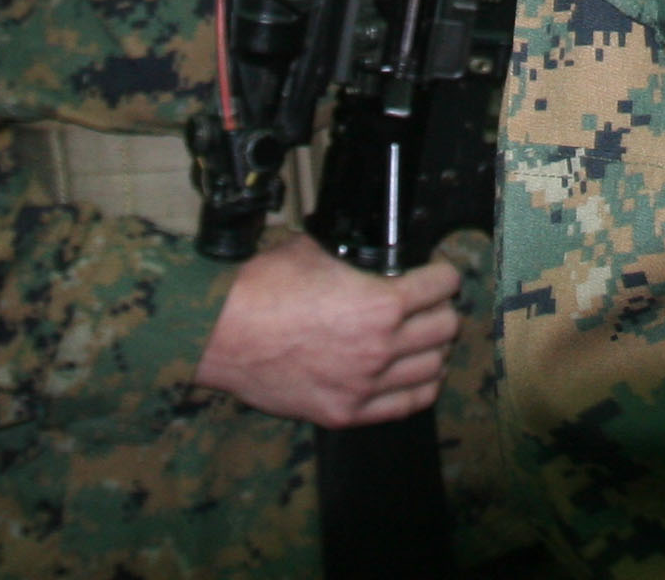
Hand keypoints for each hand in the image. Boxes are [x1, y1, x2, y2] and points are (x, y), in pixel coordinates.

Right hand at [194, 232, 461, 425]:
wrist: (220, 332)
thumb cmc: (260, 288)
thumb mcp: (315, 252)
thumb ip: (352, 260)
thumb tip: (365, 258)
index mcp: (379, 303)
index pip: (442, 286)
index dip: (444, 275)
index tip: (440, 274)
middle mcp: (380, 348)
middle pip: (445, 329)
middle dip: (442, 310)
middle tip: (430, 305)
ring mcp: (364, 385)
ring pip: (432, 370)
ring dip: (433, 351)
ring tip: (423, 340)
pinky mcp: (344, 412)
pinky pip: (405, 406)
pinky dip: (417, 388)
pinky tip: (413, 376)